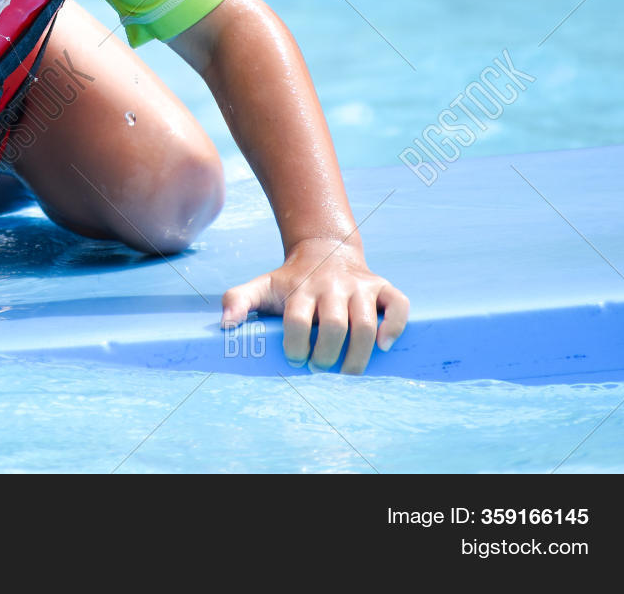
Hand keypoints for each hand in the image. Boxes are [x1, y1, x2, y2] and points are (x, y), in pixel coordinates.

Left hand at [220, 237, 408, 373]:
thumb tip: (224, 326)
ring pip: (366, 324)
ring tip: (347, 371)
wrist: (325, 251)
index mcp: (301, 289)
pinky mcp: (383, 287)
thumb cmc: (291, 281)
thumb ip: (238, 301)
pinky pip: (399, 306)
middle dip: (326, 356)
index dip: (296, 346)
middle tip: (320, 369)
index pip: (297, 320)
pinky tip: (383, 346)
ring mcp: (360, 286)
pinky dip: (395, 327)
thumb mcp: (262, 286)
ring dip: (357, 355)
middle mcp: (332, 286)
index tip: (296, 360)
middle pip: (333, 326)